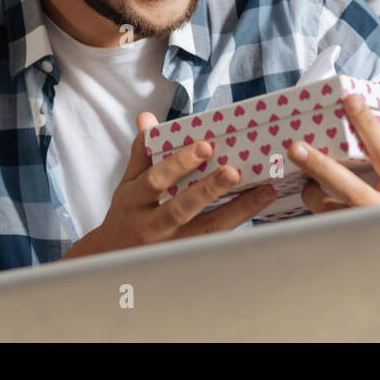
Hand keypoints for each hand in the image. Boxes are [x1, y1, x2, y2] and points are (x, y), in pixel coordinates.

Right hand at [73, 112, 276, 256]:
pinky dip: (238, 226)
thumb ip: (142, 152)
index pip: (155, 180)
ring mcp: (170, 247)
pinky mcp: (187, 260)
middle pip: (180, 209)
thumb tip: (147, 117)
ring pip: (206, 230)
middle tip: (234, 171)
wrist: (115, 262)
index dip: (179, 164)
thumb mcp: (128, 184)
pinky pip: (216, 243)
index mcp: (134, 201)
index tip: (205, 146)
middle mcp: (151, 226)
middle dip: (208, 190)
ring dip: (237, 211)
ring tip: (264, 192)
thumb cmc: (128, 215)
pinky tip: (257, 210)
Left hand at [290, 94, 379, 308]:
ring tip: (306, 180)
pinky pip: (333, 230)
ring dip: (313, 193)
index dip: (365, 123)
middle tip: (295, 148)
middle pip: (343, 184)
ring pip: (330, 212)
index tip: (350, 101)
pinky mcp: (363, 248)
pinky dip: (323, 216)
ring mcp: (371, 231)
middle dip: (317, 165)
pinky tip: (318, 205)